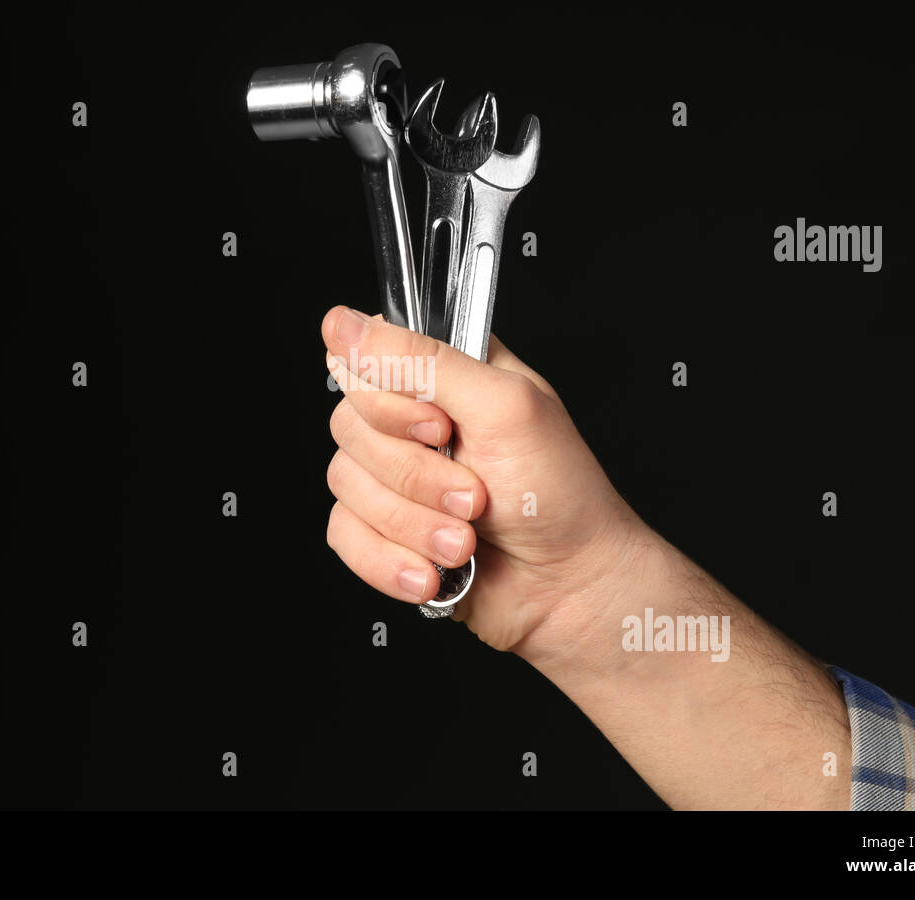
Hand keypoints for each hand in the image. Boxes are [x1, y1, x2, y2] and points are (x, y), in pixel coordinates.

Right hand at [321, 305, 642, 654]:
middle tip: (474, 494)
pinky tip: (432, 571)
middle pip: (349, 427)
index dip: (393, 405)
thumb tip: (344, 324)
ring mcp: (397, 477)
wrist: (570, 590)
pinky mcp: (384, 530)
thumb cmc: (559, 497)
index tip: (441, 428)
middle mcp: (414, 420)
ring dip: (411, 526)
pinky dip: (388, 560)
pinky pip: (344, 535)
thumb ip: (421, 360)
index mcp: (445, 374)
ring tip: (465, 540)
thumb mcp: (503, 407)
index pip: (365, 362)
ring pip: (344, 485)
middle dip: (415, 477)